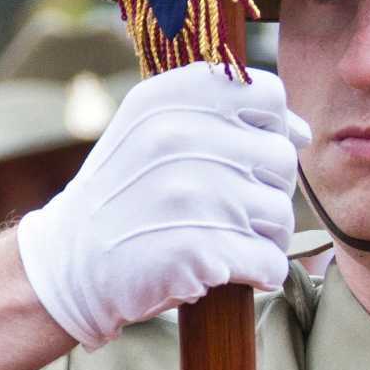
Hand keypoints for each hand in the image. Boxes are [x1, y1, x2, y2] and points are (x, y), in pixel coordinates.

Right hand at [15, 64, 300, 349]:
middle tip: (228, 212)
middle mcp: (178, 137)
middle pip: (281, 160)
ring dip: (265, 237)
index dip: (269, 132)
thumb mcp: (153, 130)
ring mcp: (188, 193)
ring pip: (280, 215)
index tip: (243, 158)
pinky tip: (232, 271)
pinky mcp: (197, 248)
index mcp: (170, 97)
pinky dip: (260, 273)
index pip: (268, 96)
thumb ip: (221, 116)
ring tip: (227, 242)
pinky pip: (270, 262)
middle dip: (266, 191)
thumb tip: (300, 132)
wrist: (68, 263)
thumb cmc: (126, 195)